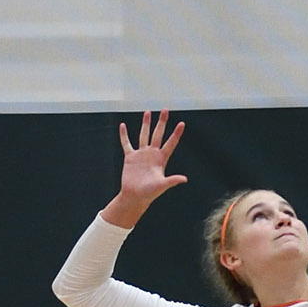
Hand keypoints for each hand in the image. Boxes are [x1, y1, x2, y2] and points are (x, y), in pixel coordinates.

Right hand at [103, 110, 186, 227]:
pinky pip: (126, 143)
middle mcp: (152, 154)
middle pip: (158, 134)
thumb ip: (172, 180)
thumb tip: (184, 179)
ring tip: (147, 112)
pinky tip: (122, 126)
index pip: (170, 143)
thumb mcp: (162, 185)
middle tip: (165, 110)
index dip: (176, 134)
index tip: (181, 124)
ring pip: (144, 135)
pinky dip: (124, 135)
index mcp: (161, 159)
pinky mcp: (130, 157)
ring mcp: (141, 154)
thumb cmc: (149, 193)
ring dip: (145, 124)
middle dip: (161, 122)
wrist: (135, 196)